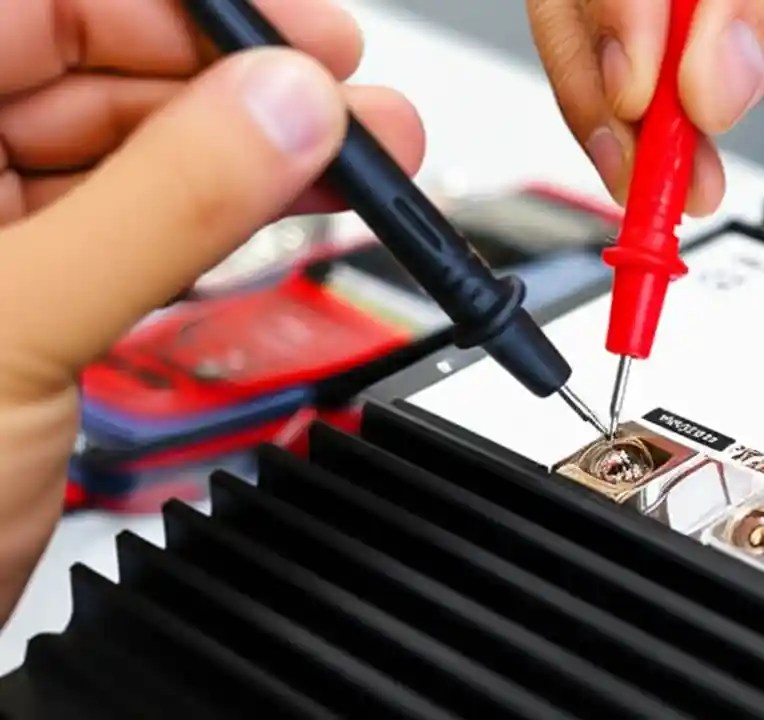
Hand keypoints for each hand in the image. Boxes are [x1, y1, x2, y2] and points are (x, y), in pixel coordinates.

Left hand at [0, 0, 424, 623]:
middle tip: (344, 101)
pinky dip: (216, 226)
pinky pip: (134, 236)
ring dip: (249, 156)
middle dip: (235, 83)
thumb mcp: (18, 332)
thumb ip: (163, 207)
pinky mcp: (30, 306)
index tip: (291, 36)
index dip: (174, 9)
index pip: (35, 10)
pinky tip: (285, 210)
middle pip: (91, 75)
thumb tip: (284, 107)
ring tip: (358, 157)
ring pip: (127, 158)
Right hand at [528, 0, 763, 214]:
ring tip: (670, 186)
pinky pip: (686, 69)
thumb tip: (708, 74)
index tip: (646, 90)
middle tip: (643, 165)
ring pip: (631, 41)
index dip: (614, 13)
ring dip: (631, 121)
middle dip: (601, 79)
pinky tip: (690, 163)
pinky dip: (676, 128)